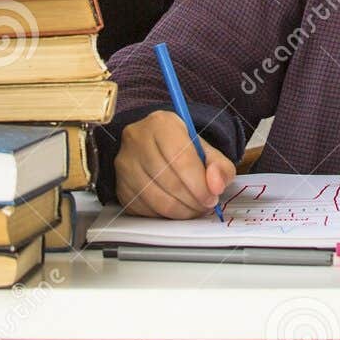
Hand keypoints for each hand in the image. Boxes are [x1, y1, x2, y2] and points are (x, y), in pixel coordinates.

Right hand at [115, 110, 235, 217]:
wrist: (154, 146)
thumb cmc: (180, 146)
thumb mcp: (205, 149)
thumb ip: (219, 166)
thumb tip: (216, 185)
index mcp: (162, 123)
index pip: (181, 158)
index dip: (200, 184)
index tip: (212, 197)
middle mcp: (138, 140)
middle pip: (169, 181)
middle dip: (192, 200)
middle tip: (205, 206)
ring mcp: (125, 164)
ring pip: (156, 199)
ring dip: (180, 211)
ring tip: (193, 209)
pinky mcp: (120, 186)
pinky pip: (145, 210)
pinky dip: (164, 216)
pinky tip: (176, 209)